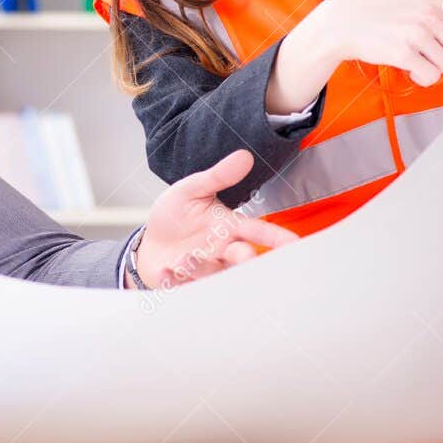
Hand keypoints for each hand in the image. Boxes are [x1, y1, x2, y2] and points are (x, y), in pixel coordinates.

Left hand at [134, 150, 298, 288]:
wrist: (149, 242)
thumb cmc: (175, 215)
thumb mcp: (191, 190)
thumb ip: (217, 177)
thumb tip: (244, 156)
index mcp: (228, 227)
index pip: (257, 230)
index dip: (275, 236)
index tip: (293, 243)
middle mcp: (223, 250)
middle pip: (242, 258)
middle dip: (245, 257)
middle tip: (244, 254)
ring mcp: (206, 269)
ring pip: (216, 274)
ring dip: (202, 268)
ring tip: (181, 260)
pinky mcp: (187, 284)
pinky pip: (186, 286)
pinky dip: (174, 280)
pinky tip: (163, 272)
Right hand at [266, 0, 442, 113]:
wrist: (345, 22)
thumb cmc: (380, 13)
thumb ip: (436, 10)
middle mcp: (428, 14)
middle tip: (421, 48)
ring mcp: (417, 33)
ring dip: (430, 67)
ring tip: (409, 54)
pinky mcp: (405, 52)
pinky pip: (430, 76)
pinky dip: (421, 77)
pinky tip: (407, 66)